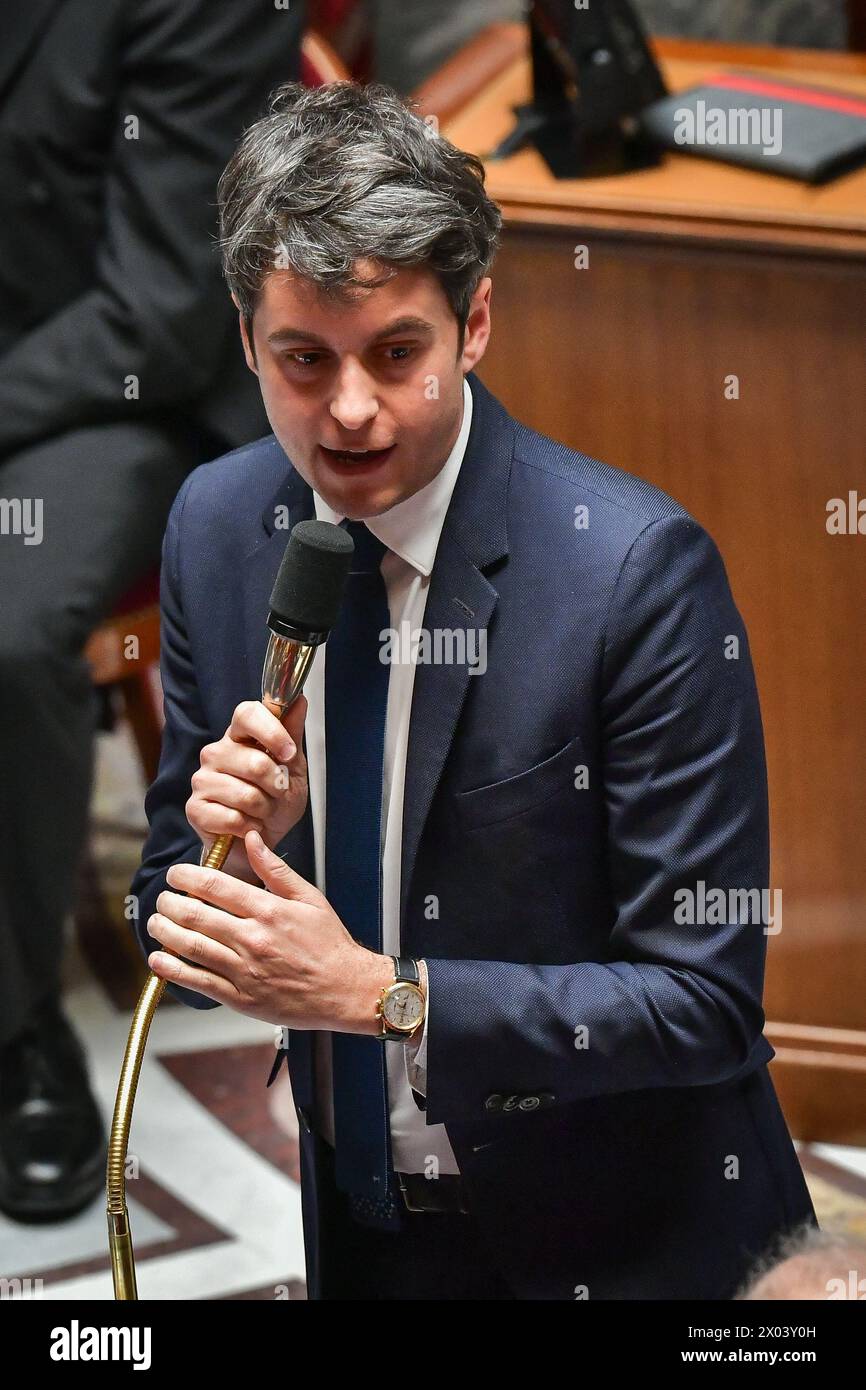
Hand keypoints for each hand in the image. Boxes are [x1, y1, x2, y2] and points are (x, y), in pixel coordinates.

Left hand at [147, 831, 393, 1031]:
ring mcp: (244, 970)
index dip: (188, 877)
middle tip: (163, 897)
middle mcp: (253, 939)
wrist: (346, 990)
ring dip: (165, 932)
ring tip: (155, 921)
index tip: (177, 874)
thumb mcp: (309, 898)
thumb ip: (276, 869)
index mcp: (269, 910)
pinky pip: (198, 981)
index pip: (216, 887)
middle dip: (170, 903)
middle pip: (195, 915)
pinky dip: (172, 970)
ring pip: (190, 947)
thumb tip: (252, 840)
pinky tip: (158, 959)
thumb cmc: (329, 945)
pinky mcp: (240, 997)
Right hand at [187, 696, 308, 856]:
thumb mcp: (293, 769)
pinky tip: (246, 826)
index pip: (247, 713)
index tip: (289, 752)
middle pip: (254, 761)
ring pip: (246, 794)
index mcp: (239, 736)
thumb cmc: (275, 803)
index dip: (271, 731)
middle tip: (276, 794)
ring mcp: (202, 780)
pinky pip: (232, 818)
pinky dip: (248, 827)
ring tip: (261, 812)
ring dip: (264, 809)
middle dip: (276, 786)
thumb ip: (293, 735)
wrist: (260, 843)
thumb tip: (299, 699)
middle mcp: (216, 752)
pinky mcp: (195, 808)